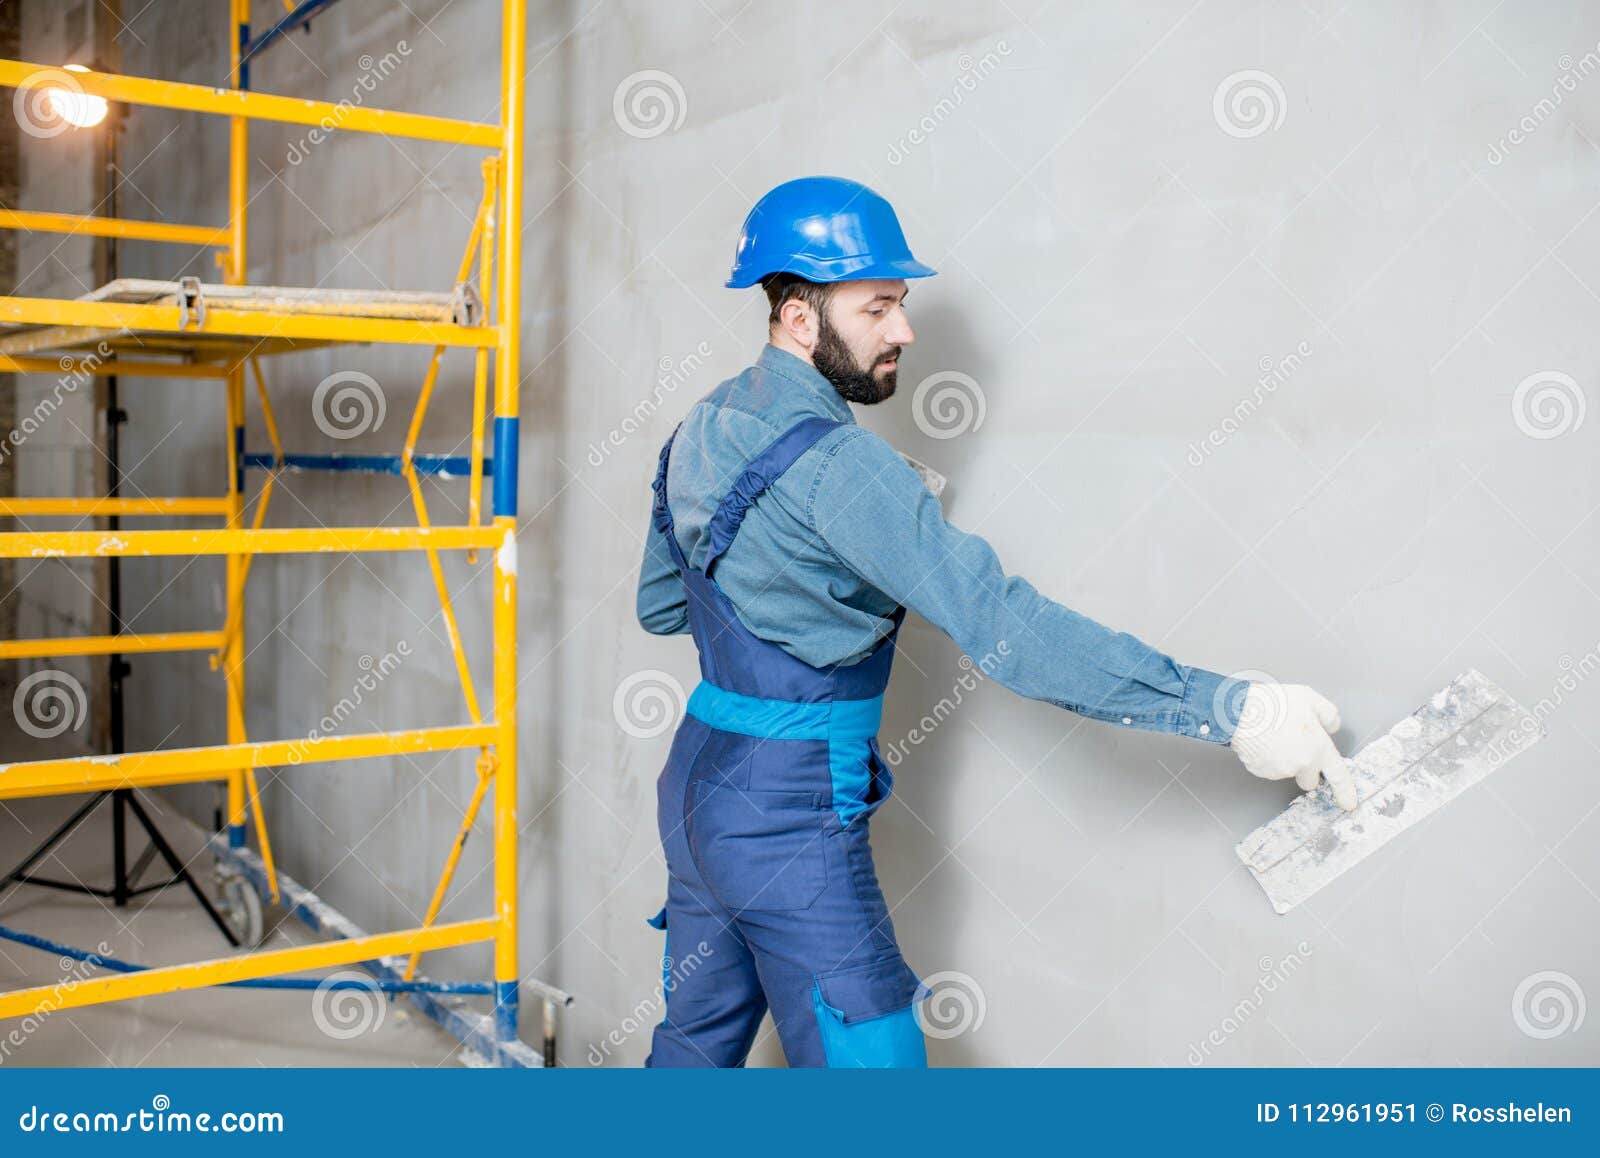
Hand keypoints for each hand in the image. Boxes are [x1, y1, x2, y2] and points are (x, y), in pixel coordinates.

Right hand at [1229, 683, 1355, 809]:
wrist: (1240, 710)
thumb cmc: (1274, 703)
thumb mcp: (1309, 698)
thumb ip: (1328, 714)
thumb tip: (1331, 727)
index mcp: (1318, 748)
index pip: (1338, 775)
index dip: (1345, 791)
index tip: (1348, 803)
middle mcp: (1301, 764)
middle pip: (1309, 780)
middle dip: (1306, 770)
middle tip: (1296, 747)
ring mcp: (1280, 770)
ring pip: (1288, 772)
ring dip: (1285, 760)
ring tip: (1274, 736)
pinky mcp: (1262, 771)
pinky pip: (1270, 769)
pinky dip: (1268, 759)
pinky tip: (1263, 741)